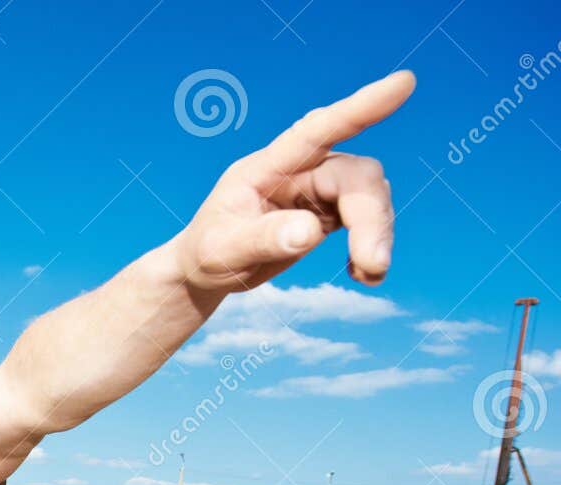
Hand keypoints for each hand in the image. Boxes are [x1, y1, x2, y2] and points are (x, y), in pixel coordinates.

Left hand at [171, 71, 413, 293]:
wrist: (205, 270)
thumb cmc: (207, 253)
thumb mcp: (223, 250)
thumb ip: (263, 239)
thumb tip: (310, 231)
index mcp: (266, 167)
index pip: (316, 131)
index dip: (360, 108)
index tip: (404, 83)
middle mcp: (298, 170)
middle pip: (355, 176)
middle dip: (371, 216)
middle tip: (375, 264)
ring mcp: (316, 189)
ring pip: (369, 196)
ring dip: (377, 234)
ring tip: (370, 275)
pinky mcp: (329, 211)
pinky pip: (366, 220)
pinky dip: (371, 246)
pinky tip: (363, 275)